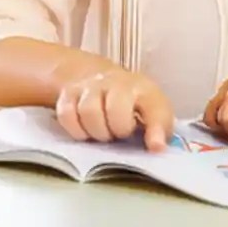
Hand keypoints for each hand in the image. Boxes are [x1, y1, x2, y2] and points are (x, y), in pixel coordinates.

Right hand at [54, 65, 173, 151]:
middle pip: (116, 109)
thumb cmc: (132, 103)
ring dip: (97, 131)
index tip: (155, 148)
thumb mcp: (152, 111)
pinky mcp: (68, 93)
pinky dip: (77, 130)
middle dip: (118, 129)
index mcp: (145, 90)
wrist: (100, 78)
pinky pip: (67, 115)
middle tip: (120, 133)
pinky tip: (87, 130)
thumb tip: (158, 148)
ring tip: (104, 133)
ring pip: (89, 111)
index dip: (156, 130)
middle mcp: (118, 83)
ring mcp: (91, 86)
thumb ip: (159, 129)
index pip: (154, 107)